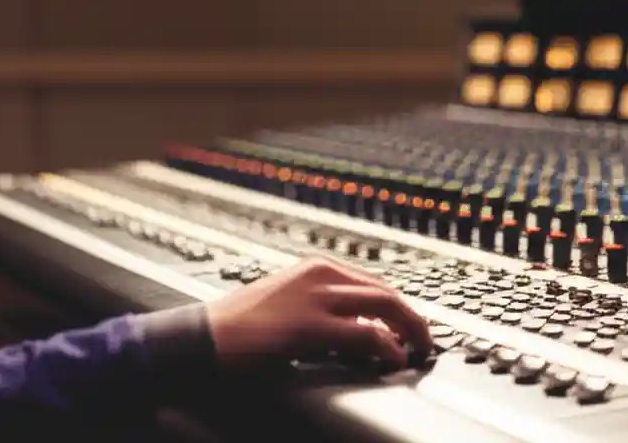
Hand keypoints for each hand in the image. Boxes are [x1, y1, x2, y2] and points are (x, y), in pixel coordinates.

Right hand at [207, 256, 432, 370]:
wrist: (203, 337)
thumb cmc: (239, 327)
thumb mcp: (288, 303)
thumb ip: (321, 307)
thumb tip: (358, 329)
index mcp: (315, 268)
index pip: (373, 283)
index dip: (398, 307)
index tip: (410, 325)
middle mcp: (320, 275)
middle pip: (386, 292)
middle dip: (413, 318)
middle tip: (424, 340)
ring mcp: (316, 299)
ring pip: (385, 307)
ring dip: (409, 331)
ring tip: (417, 351)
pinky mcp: (310, 327)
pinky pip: (365, 336)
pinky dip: (387, 349)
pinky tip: (393, 360)